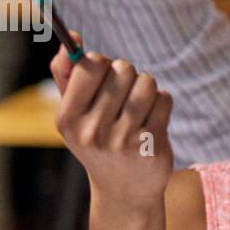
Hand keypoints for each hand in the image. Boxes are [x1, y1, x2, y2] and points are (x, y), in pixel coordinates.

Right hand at [49, 29, 173, 205]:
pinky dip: (161, 104)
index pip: (90, 65)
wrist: (123, 191)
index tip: (103, 76)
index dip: (101, 63)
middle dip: (126, 74)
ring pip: (146, 82)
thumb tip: (71, 38)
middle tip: (122, 94)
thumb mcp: (73, 113)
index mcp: (67, 118)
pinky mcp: (151, 145)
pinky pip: (164, 99)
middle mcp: (93, 130)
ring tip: (138, 107)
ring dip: (145, 88)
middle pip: (122, 69)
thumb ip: (65, 73)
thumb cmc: (96, 140)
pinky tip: (151, 121)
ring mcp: (123, 139)